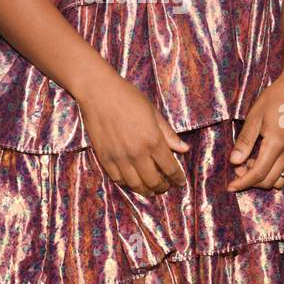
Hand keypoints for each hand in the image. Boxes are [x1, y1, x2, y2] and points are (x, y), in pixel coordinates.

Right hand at [76, 67, 188, 196]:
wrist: (99, 93)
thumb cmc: (128, 98)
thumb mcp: (153, 113)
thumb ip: (169, 134)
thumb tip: (185, 149)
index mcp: (153, 140)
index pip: (170, 168)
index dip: (177, 178)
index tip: (180, 182)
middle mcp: (137, 153)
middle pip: (154, 181)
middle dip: (163, 187)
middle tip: (166, 187)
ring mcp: (119, 158)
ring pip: (136, 185)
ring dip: (146, 191)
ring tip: (151, 190)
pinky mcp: (104, 158)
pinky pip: (118, 179)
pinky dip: (128, 184)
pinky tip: (133, 182)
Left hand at [226, 65, 283, 190]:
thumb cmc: (277, 98)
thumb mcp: (255, 115)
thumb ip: (245, 140)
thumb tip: (235, 160)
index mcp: (276, 144)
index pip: (258, 173)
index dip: (243, 182)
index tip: (231, 186)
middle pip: (269, 181)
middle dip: (251, 180)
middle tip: (239, 168)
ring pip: (281, 180)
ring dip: (264, 178)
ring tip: (252, 162)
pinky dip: (276, 172)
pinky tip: (266, 159)